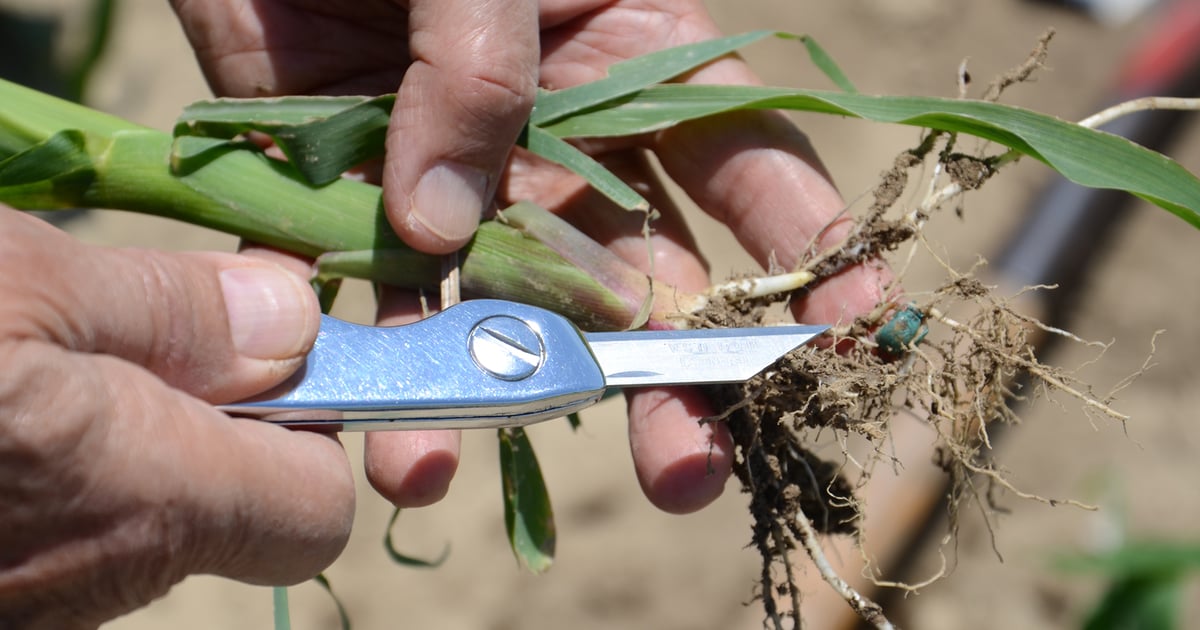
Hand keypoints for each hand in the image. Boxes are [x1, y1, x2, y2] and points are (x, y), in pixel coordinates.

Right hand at [0, 209, 352, 627]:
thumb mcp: (20, 286)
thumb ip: (169, 313)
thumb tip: (289, 321)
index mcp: (148, 503)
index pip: (317, 503)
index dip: (314, 417)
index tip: (266, 331)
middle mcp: (96, 584)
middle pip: (223, 502)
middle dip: (207, 408)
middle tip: (132, 314)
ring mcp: (27, 605)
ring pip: (128, 513)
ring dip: (116, 429)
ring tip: (38, 343)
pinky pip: (51, 527)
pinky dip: (46, 461)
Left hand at [170, 0, 887, 513]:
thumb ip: (481, 73)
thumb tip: (441, 231)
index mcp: (640, 60)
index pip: (748, 170)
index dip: (804, 259)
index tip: (840, 344)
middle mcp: (564, 143)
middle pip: (637, 280)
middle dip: (665, 379)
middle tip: (688, 470)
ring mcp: (459, 181)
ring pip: (501, 313)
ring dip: (494, 400)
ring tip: (469, 469)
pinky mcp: (347, 197)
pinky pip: (355, 293)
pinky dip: (358, 362)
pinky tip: (374, 436)